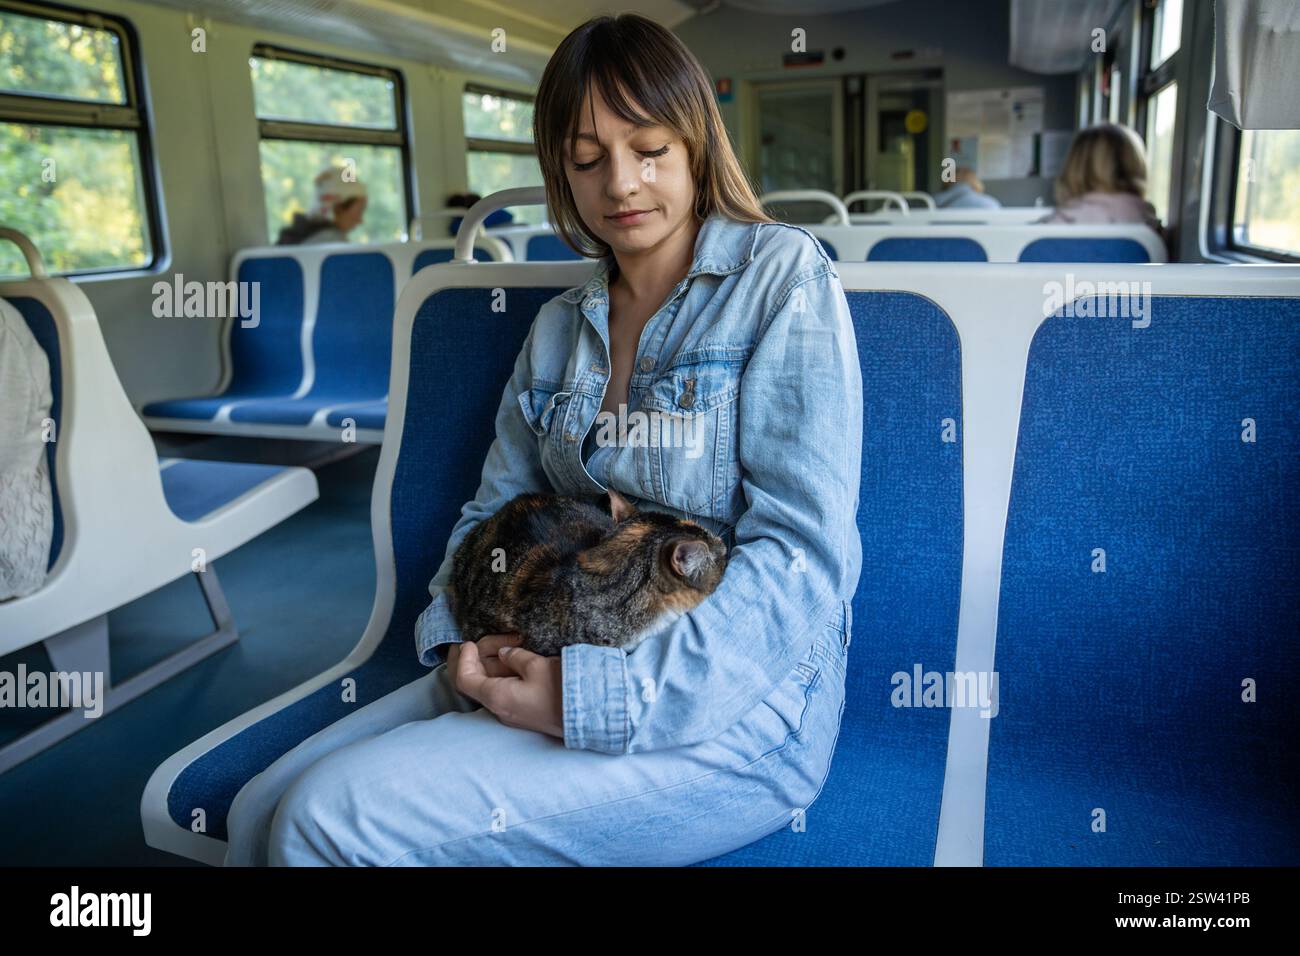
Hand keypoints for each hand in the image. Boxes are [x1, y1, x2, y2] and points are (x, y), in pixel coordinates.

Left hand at [449, 635, 563, 739]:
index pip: (465, 679)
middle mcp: (499, 709)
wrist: (587, 716)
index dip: (463, 659)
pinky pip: (504, 692)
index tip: (469, 643)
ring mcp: (511, 713)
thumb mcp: (537, 665)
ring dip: (493, 666)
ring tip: (507, 647)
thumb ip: (514, 656)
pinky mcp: (523, 713)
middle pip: (476, 683)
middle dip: (478, 659)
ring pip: (490, 687)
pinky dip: (503, 675)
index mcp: (497, 696)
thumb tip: (504, 653)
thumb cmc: (561, 691)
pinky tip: (516, 662)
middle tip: (489, 642)